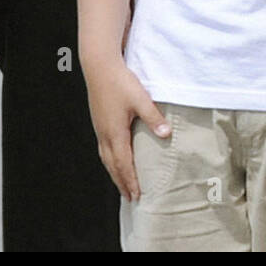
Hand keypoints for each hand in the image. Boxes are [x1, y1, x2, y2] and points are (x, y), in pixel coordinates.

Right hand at [83, 58, 168, 201]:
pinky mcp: (99, 122)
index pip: (124, 164)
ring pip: (106, 159)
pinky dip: (110, 161)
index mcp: (115, 133)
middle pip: (113, 166)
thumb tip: (166, 135)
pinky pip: (103, 149)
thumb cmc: (121, 82)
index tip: (137, 195)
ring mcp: (100, 129)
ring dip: (115, 173)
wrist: (100, 68)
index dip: (131, 180)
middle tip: (130, 198)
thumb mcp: (141, 99)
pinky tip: (114, 159)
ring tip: (122, 184)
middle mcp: (105, 135)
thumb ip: (154, 118)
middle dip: (122, 183)